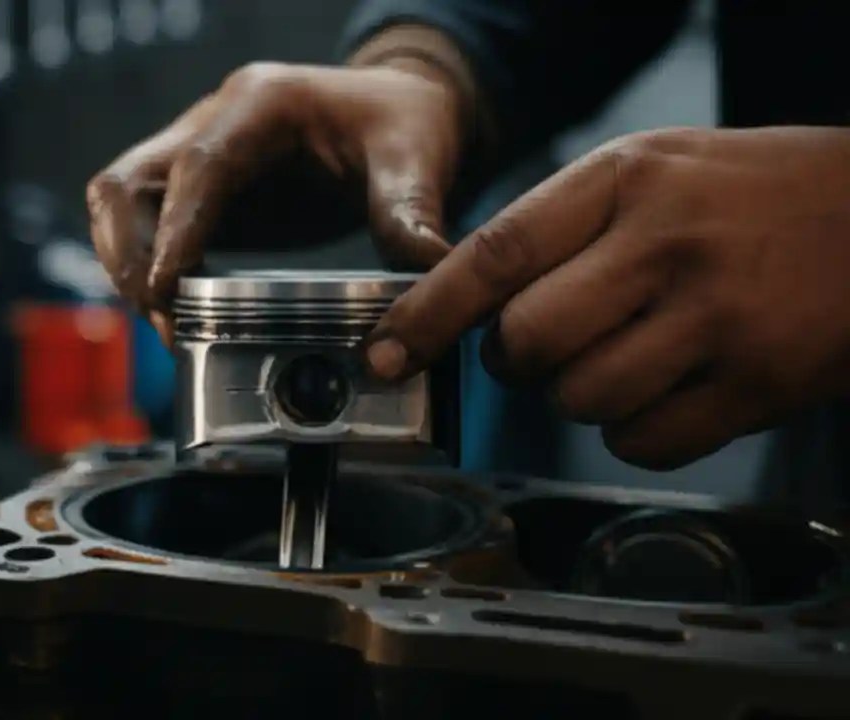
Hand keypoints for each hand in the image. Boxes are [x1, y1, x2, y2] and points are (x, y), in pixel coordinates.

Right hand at [86, 60, 466, 343]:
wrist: (394, 109)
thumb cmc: (400, 121)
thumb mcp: (416, 157)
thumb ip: (411, 211)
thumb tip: (427, 273)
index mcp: (261, 104)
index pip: (198, 165)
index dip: (174, 229)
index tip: (167, 289)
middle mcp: (211, 123)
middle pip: (128, 184)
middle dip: (130, 257)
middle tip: (163, 320)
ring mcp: (194, 156)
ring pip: (120, 205)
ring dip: (127, 266)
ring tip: (168, 327)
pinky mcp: (195, 195)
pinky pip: (141, 227)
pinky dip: (144, 270)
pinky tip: (178, 315)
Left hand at [367, 127, 849, 468]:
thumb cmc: (752, 197)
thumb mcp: (652, 172)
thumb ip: (559, 229)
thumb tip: (463, 306)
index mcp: (625, 180)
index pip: (495, 254)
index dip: (426, 314)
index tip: (384, 356)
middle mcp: (664, 245)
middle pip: (525, 342)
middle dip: (514, 361)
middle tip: (540, 346)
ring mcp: (714, 319)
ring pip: (577, 400)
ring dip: (577, 396)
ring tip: (625, 356)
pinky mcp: (755, 385)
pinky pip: (640, 444)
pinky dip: (633, 432)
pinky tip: (667, 389)